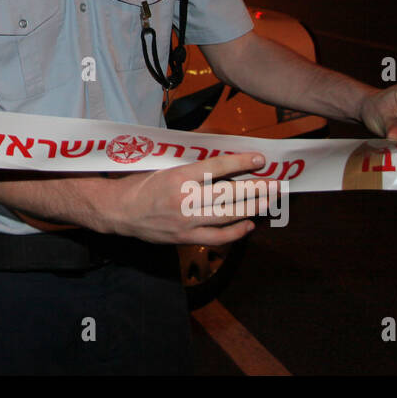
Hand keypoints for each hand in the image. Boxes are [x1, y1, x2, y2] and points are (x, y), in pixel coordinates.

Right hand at [106, 152, 271, 244]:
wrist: (119, 212)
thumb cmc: (140, 185)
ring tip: (269, 202)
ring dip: (252, 208)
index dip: (241, 162)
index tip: (260, 160)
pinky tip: (249, 224)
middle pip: (229, 194)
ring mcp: (186, 221)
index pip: (216, 167)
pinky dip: (236, 232)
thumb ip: (190, 168)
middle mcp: (184, 199)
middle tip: (277, 184)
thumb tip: (221, 163)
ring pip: (228, 216)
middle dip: (257, 189)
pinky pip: (218, 237)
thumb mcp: (163, 167)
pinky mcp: (185, 238)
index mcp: (178, 176)